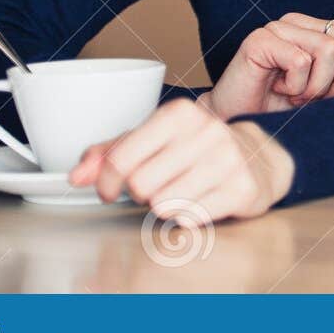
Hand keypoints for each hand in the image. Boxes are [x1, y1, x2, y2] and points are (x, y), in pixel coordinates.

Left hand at [68, 98, 294, 220]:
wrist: (257, 159)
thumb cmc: (197, 150)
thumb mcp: (153, 141)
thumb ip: (110, 153)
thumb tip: (76, 175)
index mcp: (179, 113)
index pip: (121, 158)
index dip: (107, 182)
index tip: (111, 189)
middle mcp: (206, 131)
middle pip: (141, 185)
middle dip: (142, 194)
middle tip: (157, 187)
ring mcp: (227, 159)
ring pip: (163, 205)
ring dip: (164, 206)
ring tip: (180, 192)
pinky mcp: (241, 189)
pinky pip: (190, 219)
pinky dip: (187, 217)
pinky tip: (200, 202)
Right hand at [200, 12, 333, 119]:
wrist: (237, 122)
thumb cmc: (279, 109)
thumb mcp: (323, 92)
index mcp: (320, 33)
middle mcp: (303, 23)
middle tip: (314, 97)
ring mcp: (282, 27)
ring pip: (331, 51)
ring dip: (316, 87)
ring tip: (294, 93)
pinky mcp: (263, 37)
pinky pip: (302, 61)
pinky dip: (295, 84)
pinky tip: (278, 86)